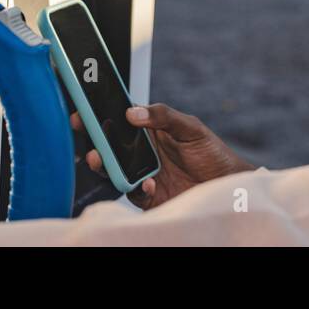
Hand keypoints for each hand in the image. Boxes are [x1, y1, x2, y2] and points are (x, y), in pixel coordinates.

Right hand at [74, 103, 255, 209]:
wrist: (227, 186)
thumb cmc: (211, 152)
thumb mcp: (191, 127)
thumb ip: (163, 117)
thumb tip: (132, 113)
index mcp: (150, 132)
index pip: (120, 121)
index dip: (100, 116)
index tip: (81, 111)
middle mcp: (143, 154)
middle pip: (111, 147)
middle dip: (93, 139)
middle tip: (82, 132)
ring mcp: (144, 175)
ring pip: (115, 171)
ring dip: (104, 165)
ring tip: (99, 158)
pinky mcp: (150, 197)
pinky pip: (134, 194)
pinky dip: (137, 188)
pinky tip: (148, 184)